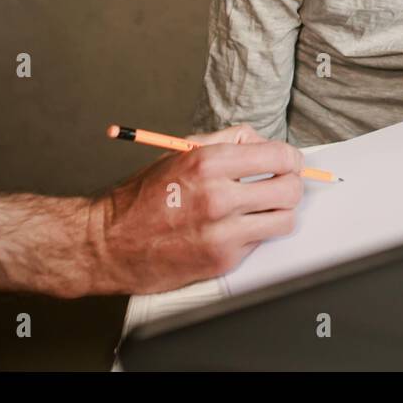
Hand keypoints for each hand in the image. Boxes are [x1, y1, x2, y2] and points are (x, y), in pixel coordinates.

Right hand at [0, 124, 304, 296]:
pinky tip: (236, 227)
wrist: (109, 243)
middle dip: (292, 184)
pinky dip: (256, 234)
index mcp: (208, 164)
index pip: (278, 156)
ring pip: (286, 219)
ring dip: (281, 212)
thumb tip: (262, 142)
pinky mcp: (223, 260)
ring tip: (265, 207)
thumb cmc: (143, 198)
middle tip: (283, 184)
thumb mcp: (181, 153)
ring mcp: (222, 233)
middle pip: (290, 189)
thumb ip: (226, 141)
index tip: (289, 162)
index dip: (291, 158)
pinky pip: (261, 242)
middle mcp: (218, 198)